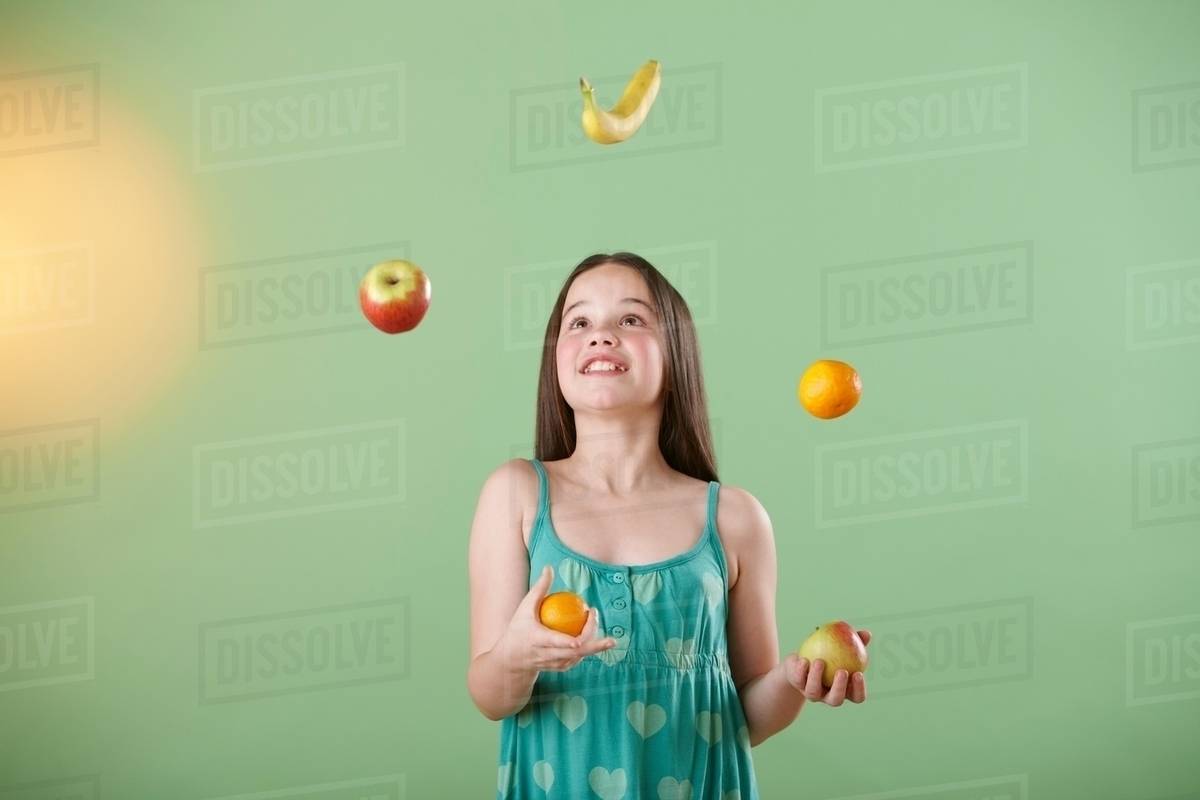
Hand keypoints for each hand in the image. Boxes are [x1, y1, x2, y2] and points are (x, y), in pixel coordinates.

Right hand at [494, 564, 616, 673]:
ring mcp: (553, 663)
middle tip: (609, 636)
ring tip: (605, 633)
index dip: (569, 642)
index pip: (555, 642)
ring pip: (578, 658)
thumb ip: (539, 588)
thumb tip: (550, 567)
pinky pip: (577, 659)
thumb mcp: (524, 608)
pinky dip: (587, 650)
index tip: (581, 637)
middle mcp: (546, 655)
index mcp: (537, 640)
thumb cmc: (518, 628)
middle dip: (594, 645)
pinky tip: (595, 639)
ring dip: (594, 646)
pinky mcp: (559, 668)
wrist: (511, 660)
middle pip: (574, 652)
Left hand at [782, 629, 870, 706]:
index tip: (858, 674)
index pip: (856, 696)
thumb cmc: (829, 653)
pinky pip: (798, 680)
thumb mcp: (841, 646)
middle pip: (836, 700)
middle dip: (839, 688)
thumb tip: (867, 634)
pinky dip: (801, 670)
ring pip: (814, 693)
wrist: (803, 659)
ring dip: (817, 677)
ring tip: (820, 661)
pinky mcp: (797, 685)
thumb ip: (855, 641)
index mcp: (844, 690)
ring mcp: (812, 693)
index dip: (859, 689)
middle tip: (842, 671)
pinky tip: (804, 660)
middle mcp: (828, 695)